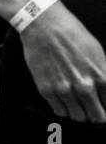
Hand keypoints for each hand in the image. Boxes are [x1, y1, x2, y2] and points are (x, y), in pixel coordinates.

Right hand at [20, 2, 105, 122]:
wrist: (44, 25)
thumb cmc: (72, 35)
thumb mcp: (99, 54)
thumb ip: (104, 76)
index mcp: (102, 78)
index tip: (103, 105)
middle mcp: (84, 87)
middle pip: (96, 117)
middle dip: (96, 114)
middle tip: (93, 109)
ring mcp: (64, 90)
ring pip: (78, 117)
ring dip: (80, 113)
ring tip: (78, 104)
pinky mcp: (46, 89)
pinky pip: (59, 111)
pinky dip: (64, 109)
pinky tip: (64, 100)